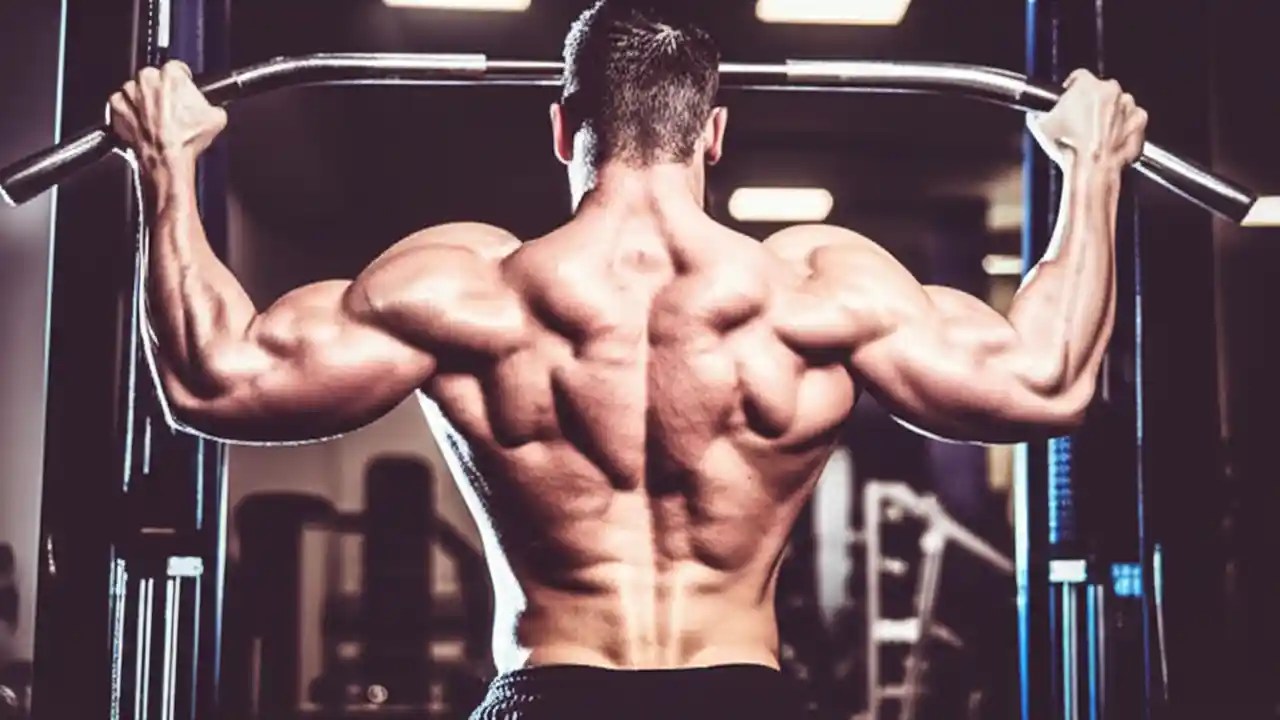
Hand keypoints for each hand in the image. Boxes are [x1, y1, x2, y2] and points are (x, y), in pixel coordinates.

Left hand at [108, 60, 226, 173]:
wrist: (167, 159)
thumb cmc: (186, 139)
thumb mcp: (216, 118)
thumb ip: (211, 105)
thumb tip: (211, 109)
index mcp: (172, 75)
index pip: (177, 67)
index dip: (183, 79)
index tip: (184, 87)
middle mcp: (148, 80)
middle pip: (153, 75)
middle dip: (161, 88)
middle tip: (171, 105)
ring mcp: (130, 93)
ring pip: (134, 87)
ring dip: (143, 97)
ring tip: (155, 114)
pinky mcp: (118, 108)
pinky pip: (119, 102)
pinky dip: (126, 108)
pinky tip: (138, 118)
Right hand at [1028, 69, 1148, 170]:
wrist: (1092, 170)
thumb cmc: (1069, 147)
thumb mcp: (1040, 127)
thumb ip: (1040, 113)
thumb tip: (1038, 115)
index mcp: (1086, 84)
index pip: (1078, 77)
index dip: (1071, 88)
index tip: (1068, 99)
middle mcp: (1111, 89)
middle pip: (1100, 90)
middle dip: (1091, 102)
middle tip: (1080, 121)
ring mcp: (1128, 104)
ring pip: (1117, 103)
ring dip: (1108, 114)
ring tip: (1095, 134)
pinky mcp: (1140, 121)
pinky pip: (1131, 119)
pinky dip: (1124, 126)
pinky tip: (1111, 139)